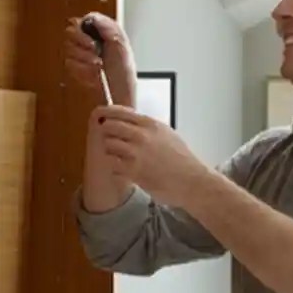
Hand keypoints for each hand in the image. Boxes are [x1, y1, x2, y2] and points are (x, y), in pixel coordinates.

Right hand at [65, 13, 135, 104]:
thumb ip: (109, 28)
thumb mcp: (122, 46)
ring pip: (69, 48)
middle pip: (70, 32)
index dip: (83, 28)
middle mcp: (88, 41)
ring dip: (84, 58)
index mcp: (101, 33)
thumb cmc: (124, 72)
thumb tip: (93, 16)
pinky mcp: (74, 68)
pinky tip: (92, 75)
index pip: (82, 21)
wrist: (120, 95)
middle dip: (82, 42)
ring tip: (98, 66)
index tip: (93, 38)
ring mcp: (80, 55)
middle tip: (95, 51)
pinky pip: (69, 64)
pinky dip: (82, 70)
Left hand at [92, 105, 211, 206]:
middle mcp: (141, 135)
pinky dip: (114, 167)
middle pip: (109, 126)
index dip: (107, 112)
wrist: (192, 180)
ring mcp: (135, 153)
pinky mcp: (133, 171)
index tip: (100, 115)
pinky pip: (112, 164)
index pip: (120, 111)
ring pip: (108, 145)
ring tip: (116, 156)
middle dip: (106, 132)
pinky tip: (121, 170)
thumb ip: (149, 127)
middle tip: (108, 139)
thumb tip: (133, 120)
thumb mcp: (167, 134)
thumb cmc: (182, 159)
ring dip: (109, 150)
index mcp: (150, 124)